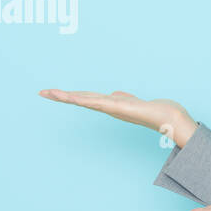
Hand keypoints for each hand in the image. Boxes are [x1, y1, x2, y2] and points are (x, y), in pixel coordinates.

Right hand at [38, 88, 195, 144]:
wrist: (168, 118)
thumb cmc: (153, 111)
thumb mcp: (133, 101)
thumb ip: (122, 98)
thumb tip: (114, 95)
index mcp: (110, 105)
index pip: (86, 98)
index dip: (70, 95)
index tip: (53, 92)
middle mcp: (109, 108)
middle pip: (81, 99)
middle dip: (62, 96)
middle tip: (42, 92)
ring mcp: (113, 108)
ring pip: (86, 101)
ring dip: (67, 97)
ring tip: (50, 92)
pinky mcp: (120, 109)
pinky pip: (99, 103)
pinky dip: (84, 100)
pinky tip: (72, 97)